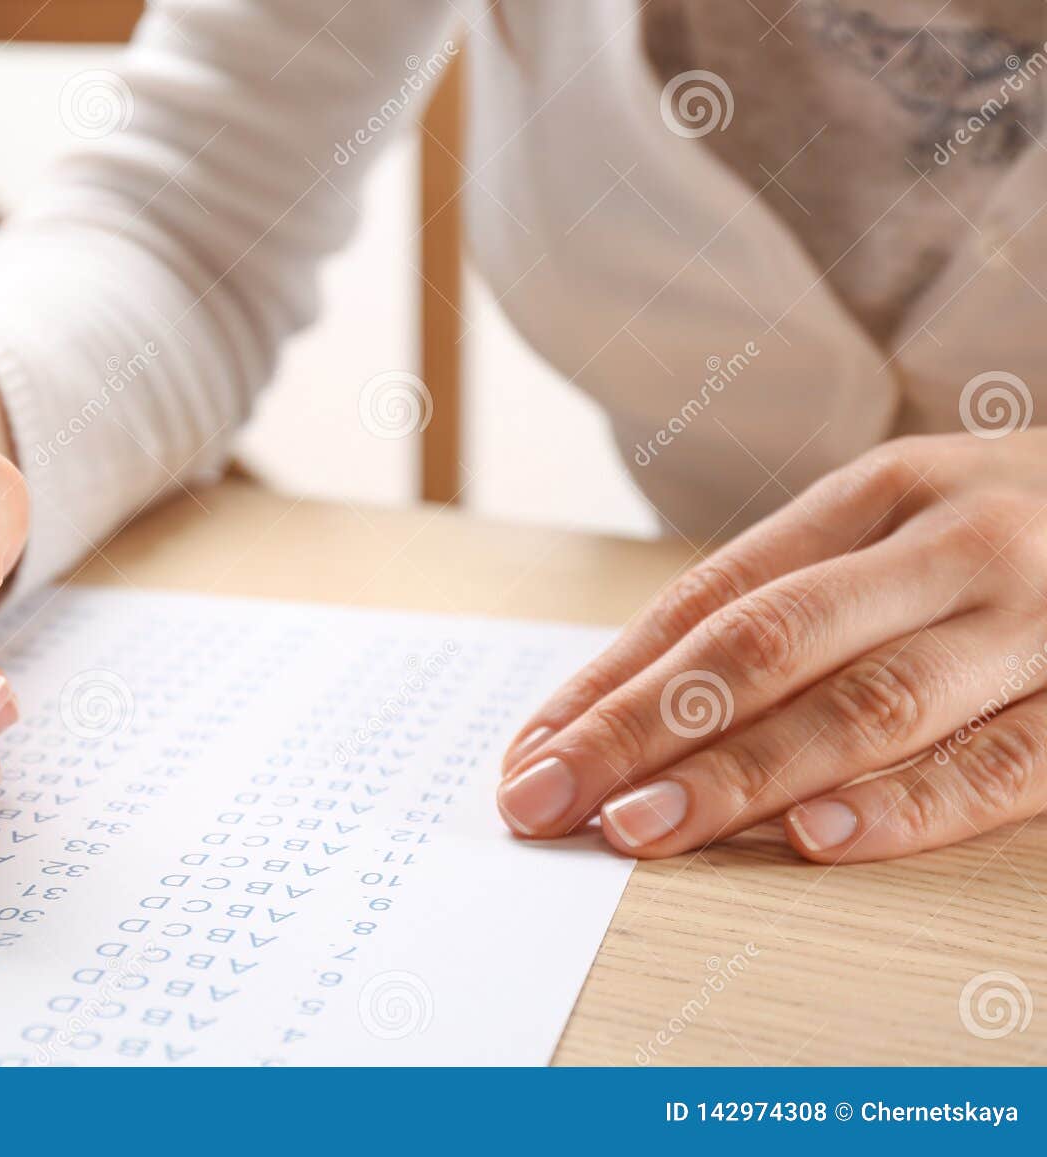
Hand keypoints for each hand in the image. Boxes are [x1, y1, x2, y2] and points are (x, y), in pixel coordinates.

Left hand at [499, 430, 1046, 861]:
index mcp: (881, 492)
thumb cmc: (1025, 534)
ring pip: (867, 703)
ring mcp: (1041, 617)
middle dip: (639, 733)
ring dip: (740, 777)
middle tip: (548, 802)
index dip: (612, 682)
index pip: (711, 599)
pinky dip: (909, 807)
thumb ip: (790, 601)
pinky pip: (1006, 764)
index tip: (532, 754)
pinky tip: (816, 842)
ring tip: (642, 832)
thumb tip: (625, 707)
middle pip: (763, 644)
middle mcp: (953, 542)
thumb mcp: (906, 528)